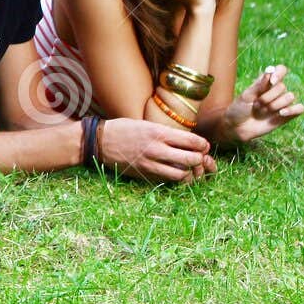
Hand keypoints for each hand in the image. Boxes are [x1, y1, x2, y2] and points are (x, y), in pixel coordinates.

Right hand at [95, 117, 215, 183]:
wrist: (99, 141)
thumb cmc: (124, 129)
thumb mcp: (147, 123)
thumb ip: (167, 133)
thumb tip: (189, 142)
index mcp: (159, 132)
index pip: (193, 142)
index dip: (203, 145)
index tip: (202, 146)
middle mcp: (157, 149)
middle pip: (192, 159)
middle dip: (201, 160)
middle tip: (199, 158)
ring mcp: (150, 164)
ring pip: (182, 174)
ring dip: (190, 173)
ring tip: (189, 168)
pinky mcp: (145, 174)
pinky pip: (168, 180)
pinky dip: (176, 178)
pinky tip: (175, 173)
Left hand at [220, 64, 303, 144]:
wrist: (236, 128)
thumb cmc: (239, 109)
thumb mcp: (246, 96)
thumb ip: (259, 85)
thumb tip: (270, 72)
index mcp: (265, 83)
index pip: (280, 70)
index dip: (279, 73)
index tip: (272, 81)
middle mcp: (275, 91)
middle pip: (282, 87)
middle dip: (268, 97)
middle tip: (256, 105)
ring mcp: (282, 103)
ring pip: (290, 97)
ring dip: (275, 105)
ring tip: (262, 112)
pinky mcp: (287, 115)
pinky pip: (300, 108)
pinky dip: (293, 110)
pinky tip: (281, 113)